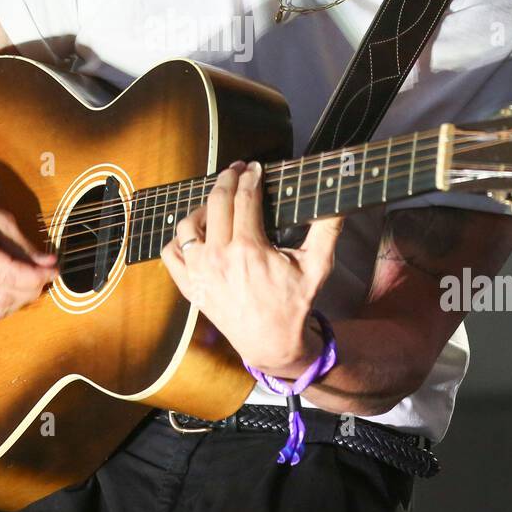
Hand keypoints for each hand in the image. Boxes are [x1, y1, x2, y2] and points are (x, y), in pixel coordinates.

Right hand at [0, 184, 58, 318]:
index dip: (36, 277)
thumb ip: (22, 244)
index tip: (52, 270)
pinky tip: (6, 287)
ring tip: (25, 282)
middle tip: (43, 274)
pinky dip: (0, 304)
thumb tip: (47, 263)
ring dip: (17, 301)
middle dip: (31, 289)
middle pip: (3, 297)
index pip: (7, 275)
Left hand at [160, 160, 344, 374]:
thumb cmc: (294, 303)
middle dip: (227, 179)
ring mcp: (200, 272)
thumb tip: (340, 202)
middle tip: (237, 171)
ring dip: (202, 208)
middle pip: (216, 202)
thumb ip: (328, 230)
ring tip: (217, 203)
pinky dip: (179, 239)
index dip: (250, 178)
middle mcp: (219, 257)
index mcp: (249, 249)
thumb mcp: (317, 266)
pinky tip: (196, 234)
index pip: (244, 198)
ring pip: (188, 224)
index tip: (255, 168)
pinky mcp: (189, 286)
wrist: (272, 343)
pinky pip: (171, 253)